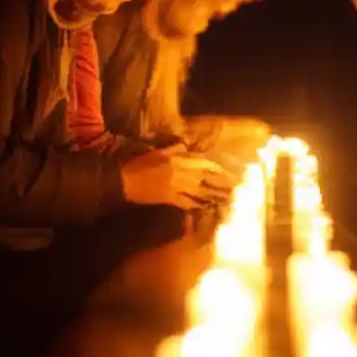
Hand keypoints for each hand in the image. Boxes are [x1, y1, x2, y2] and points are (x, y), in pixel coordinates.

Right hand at [120, 145, 235, 209]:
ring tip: (227, 199)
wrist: (122, 181)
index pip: (203, 164)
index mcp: (177, 161)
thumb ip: (173, 150)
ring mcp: (175, 188)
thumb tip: (185, 148)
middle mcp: (180, 174)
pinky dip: (198, 205)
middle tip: (234, 187)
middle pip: (205, 179)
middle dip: (220, 183)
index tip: (227, 171)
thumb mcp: (157, 152)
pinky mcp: (169, 200)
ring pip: (200, 192)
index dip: (216, 168)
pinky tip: (207, 207)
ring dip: (214, 196)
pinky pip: (188, 203)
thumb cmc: (138, 164)